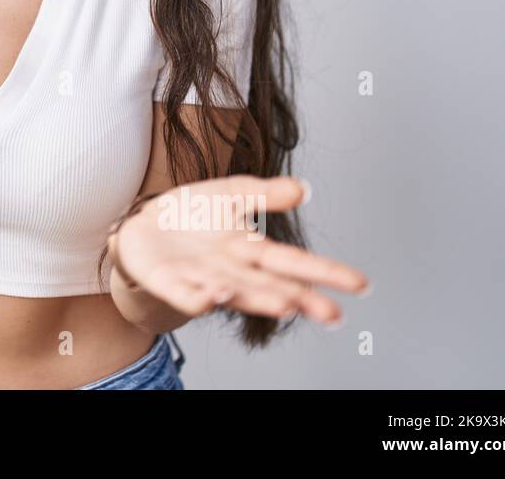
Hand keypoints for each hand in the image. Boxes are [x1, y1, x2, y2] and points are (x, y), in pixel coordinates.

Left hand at [112, 175, 369, 326]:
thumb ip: (264, 194)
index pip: (292, 261)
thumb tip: (304, 189)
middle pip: (270, 285)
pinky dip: (198, 297)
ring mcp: (200, 278)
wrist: (144, 226)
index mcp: (250, 249)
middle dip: (300, 298)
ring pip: (234, 292)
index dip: (324, 272)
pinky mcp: (168, 280)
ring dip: (257, 299)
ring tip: (284, 304)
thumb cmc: (193, 216)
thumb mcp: (230, 194)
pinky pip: (184, 292)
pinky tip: (213, 297)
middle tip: (332, 313)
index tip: (360, 284)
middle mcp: (232, 270)